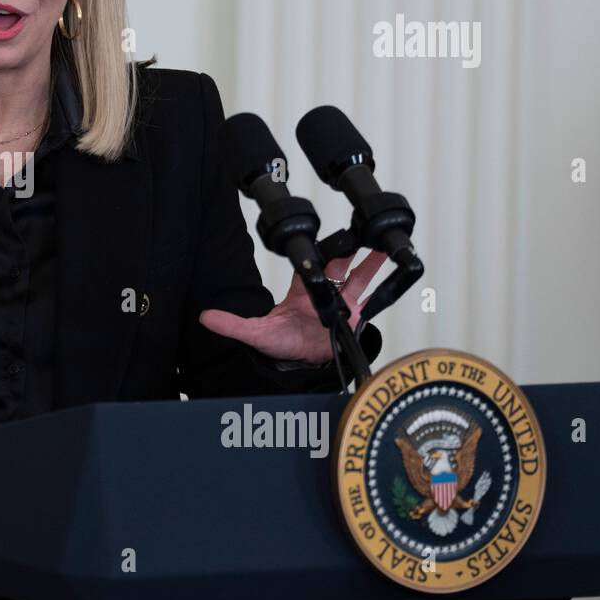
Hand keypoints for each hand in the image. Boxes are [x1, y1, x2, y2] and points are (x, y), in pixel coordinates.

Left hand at [198, 249, 387, 365]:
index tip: (314, 242)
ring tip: (380, 244)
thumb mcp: (255, 333)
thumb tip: (204, 317)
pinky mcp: (356, 317)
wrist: (303, 366)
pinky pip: (373, 299)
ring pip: (357, 278)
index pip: (305, 267)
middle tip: (351, 234)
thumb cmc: (281, 346)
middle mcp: (322, 294)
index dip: (310, 255)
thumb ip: (232, 324)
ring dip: (368, 262)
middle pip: (335, 266)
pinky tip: (395, 273)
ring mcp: (342, 304)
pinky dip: (384, 288)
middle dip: (343, 251)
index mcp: (299, 292)